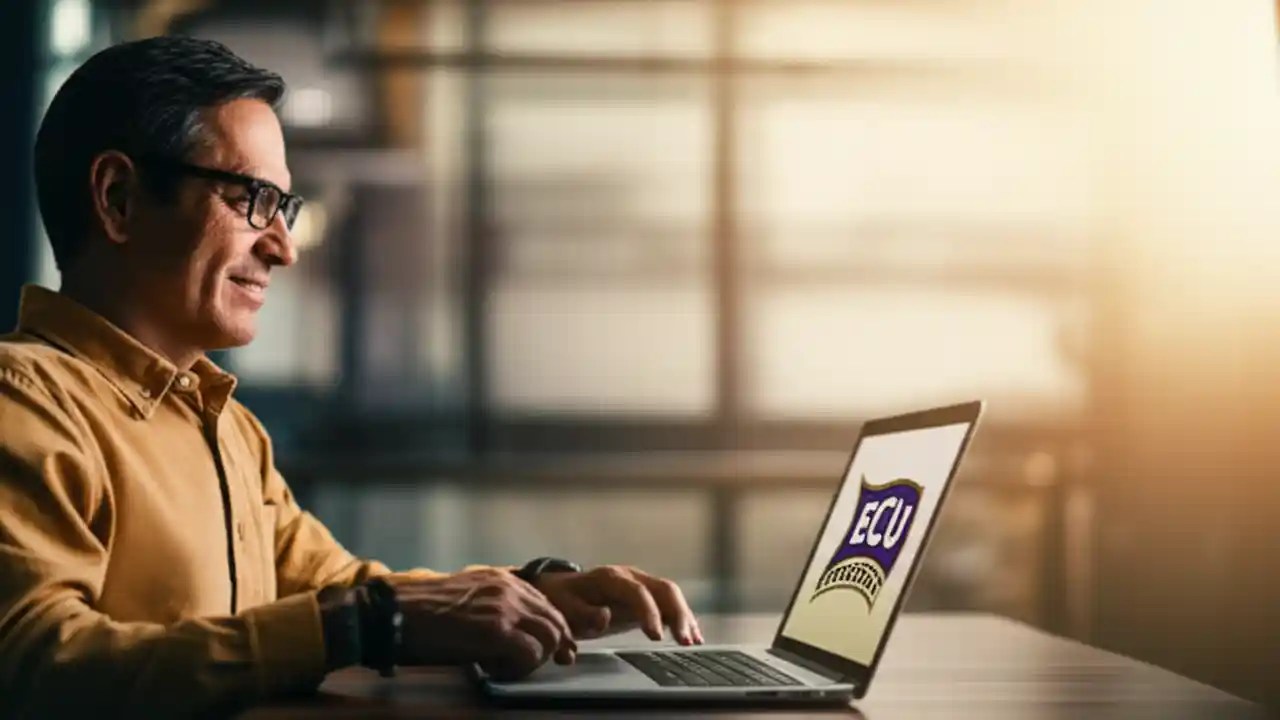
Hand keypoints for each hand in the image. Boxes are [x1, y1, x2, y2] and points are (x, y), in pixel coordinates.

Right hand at [387, 568, 576, 679]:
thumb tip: (517, 632)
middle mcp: (510, 588)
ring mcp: (506, 607)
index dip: (556, 630)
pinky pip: (530, 653)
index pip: (546, 604)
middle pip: (554, 621)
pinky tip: (498, 670)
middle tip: (548, 665)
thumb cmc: (424, 611)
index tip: (559, 650)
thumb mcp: (469, 599)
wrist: (397, 612)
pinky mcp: (497, 629)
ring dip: (535, 659)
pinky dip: (520, 668)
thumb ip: (496, 607)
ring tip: (511, 668)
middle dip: (555, 647)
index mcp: (503, 579)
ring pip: (548, 637)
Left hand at [533, 565, 702, 645]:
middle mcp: (631, 577)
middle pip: (663, 589)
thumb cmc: (563, 600)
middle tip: (685, 641)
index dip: (649, 612)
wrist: (562, 589)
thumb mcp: (564, 607)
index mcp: (611, 578)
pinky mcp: (646, 597)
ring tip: (694, 642)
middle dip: (677, 614)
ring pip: (671, 595)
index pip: (637, 592)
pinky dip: (683, 619)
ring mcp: (641, 585)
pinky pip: (670, 604)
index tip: (656, 636)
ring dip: (685, 617)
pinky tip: (694, 637)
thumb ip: (582, 614)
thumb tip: (604, 618)